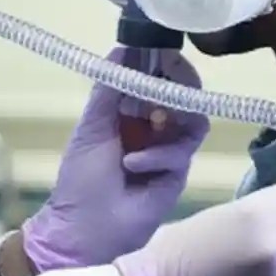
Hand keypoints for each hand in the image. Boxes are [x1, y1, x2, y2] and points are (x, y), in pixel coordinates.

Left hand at [20, 48, 208, 271]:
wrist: (86, 227)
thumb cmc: (82, 177)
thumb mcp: (92, 127)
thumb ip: (107, 88)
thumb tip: (122, 48)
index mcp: (131, 112)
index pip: (158, 79)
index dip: (164, 64)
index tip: (164, 51)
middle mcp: (155, 128)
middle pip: (185, 96)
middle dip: (180, 84)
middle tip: (171, 77)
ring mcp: (169, 150)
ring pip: (194, 121)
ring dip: (172, 118)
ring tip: (152, 121)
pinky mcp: (178, 175)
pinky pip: (181, 153)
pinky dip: (158, 155)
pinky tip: (132, 164)